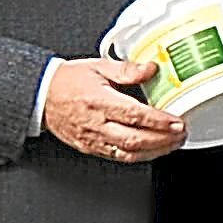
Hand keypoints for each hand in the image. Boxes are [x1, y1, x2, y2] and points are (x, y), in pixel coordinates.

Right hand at [43, 54, 187, 163]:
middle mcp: (96, 123)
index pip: (134, 115)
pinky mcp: (91, 148)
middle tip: (181, 134)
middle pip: (135, 139)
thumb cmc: (66, 81)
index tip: (177, 122)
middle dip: (163, 140)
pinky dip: (139, 156)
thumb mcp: (97, 66)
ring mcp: (93, 139)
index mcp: (99, 101)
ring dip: (155, 151)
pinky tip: (152, 151)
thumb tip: (150, 68)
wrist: (41, 96)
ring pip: (128, 153)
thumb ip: (126, 69)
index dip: (159, 121)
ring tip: (173, 144)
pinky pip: (117, 157)